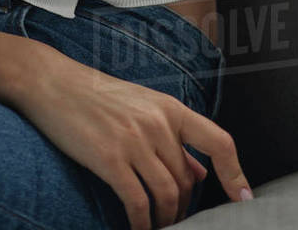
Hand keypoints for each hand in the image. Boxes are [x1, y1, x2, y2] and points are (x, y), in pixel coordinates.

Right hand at [14, 41, 251, 229]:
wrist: (52, 82)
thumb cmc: (95, 95)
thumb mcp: (140, 107)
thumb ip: (171, 138)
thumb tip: (200, 172)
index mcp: (168, 107)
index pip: (219, 142)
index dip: (236, 175)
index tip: (245, 200)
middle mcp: (157, 123)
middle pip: (188, 181)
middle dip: (183, 207)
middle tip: (172, 218)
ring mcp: (134, 140)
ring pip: (168, 196)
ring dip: (165, 219)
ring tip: (156, 226)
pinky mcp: (110, 158)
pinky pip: (138, 203)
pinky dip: (141, 223)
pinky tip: (136, 227)